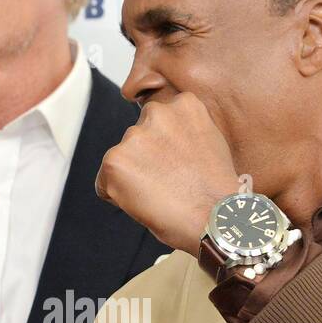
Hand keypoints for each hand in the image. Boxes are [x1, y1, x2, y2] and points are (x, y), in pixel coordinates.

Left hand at [95, 91, 239, 253]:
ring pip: (122, 159)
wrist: (216, 218)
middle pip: (138, 138)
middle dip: (146, 159)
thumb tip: (163, 145)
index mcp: (184, 104)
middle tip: (169, 183)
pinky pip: (104, 183)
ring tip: (161, 195)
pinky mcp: (114, 161)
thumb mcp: (209, 143)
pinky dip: (117, 196)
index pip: (159, 121)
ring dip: (133, 177)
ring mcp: (133, 136)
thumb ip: (184, 133)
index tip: (177, 165)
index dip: (166, 149)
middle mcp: (157, 112)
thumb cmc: (217, 191)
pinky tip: (145, 203)